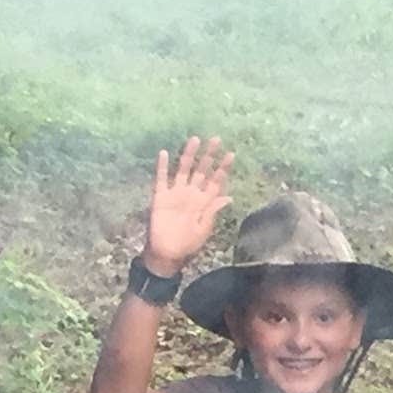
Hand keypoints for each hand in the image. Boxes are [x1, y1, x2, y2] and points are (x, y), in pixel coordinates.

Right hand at [142, 136, 233, 276]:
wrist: (166, 254)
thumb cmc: (188, 243)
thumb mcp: (204, 229)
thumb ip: (213, 210)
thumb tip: (229, 197)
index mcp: (204, 202)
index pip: (216, 181)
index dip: (223, 168)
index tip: (231, 154)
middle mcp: (191, 193)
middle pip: (202, 170)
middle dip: (209, 155)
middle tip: (216, 139)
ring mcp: (176, 193)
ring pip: (183, 169)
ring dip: (189, 155)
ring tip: (195, 140)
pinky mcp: (161, 197)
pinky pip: (161, 179)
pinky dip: (162, 166)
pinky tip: (164, 153)